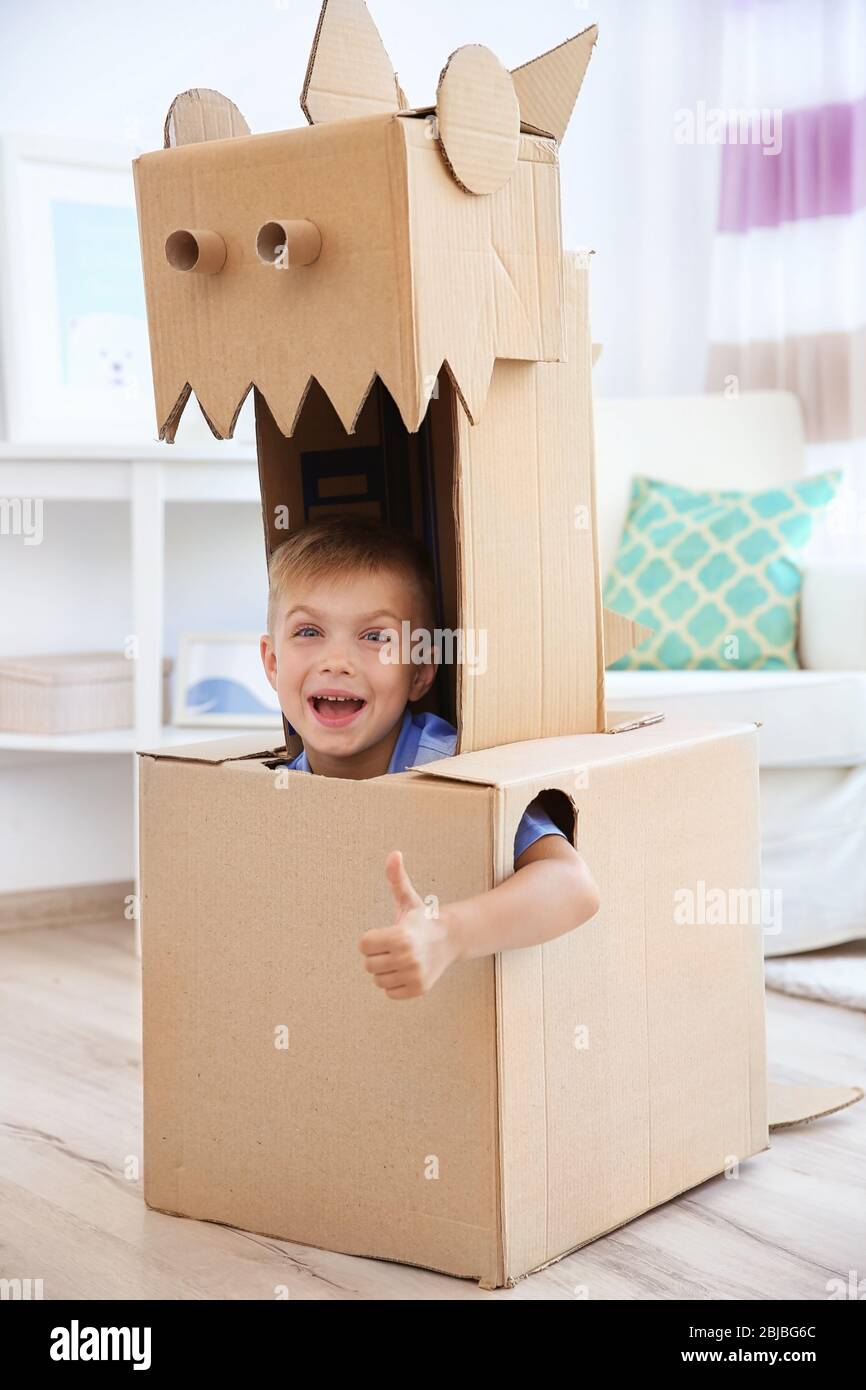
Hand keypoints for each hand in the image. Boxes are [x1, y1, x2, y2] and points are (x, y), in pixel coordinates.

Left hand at [358, 850, 458, 999]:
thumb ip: (396, 878)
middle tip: (395, 946)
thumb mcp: (407, 900)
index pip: (363, 945)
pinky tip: (406, 970)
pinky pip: (389, 992)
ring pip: (378, 980)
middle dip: (378, 954)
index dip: (372, 938)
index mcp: (400, 936)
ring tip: (401, 958)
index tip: (387, 933)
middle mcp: (408, 957)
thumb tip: (394, 853)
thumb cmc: (422, 920)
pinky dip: (394, 983)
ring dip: (386, 970)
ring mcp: (414, 975)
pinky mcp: (418, 989)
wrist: (450, 939)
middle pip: (368, 964)